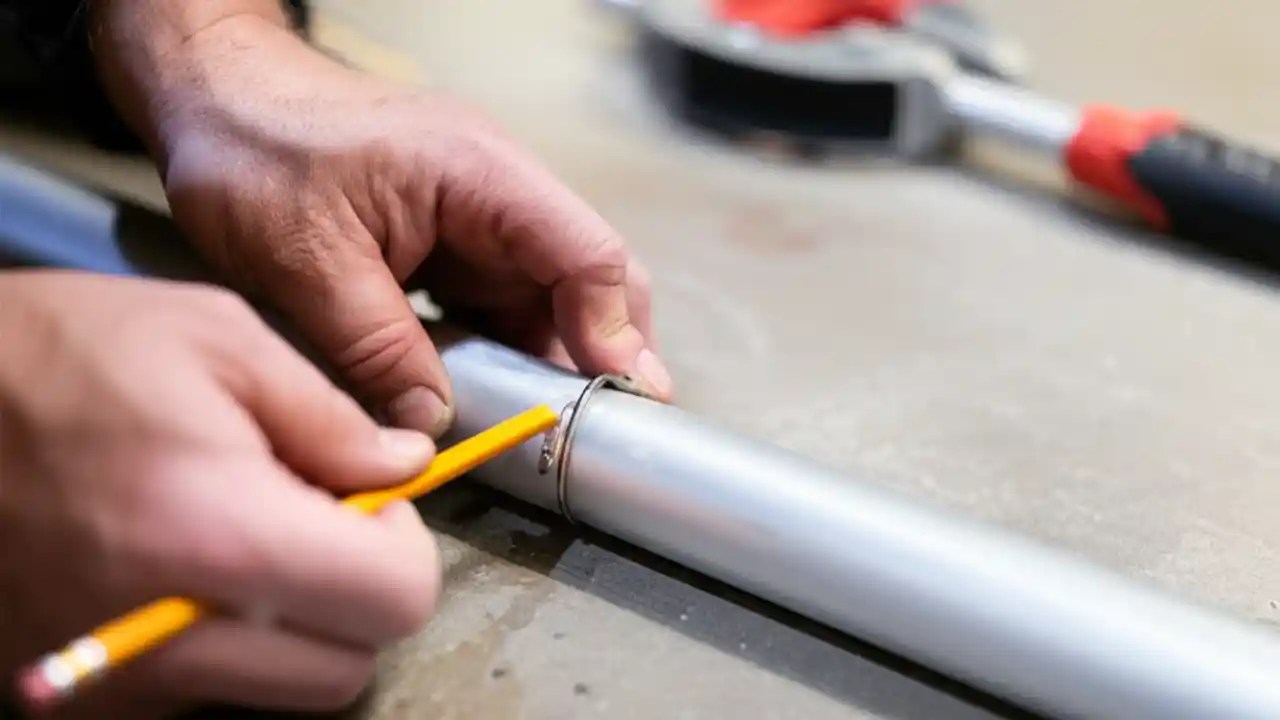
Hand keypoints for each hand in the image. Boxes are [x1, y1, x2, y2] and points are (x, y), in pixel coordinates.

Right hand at [0, 271, 440, 717]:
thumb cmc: (60, 356)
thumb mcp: (219, 339)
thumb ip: (333, 417)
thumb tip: (404, 471)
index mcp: (221, 538)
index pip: (394, 601)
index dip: (400, 547)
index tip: (365, 503)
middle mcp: (170, 638)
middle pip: (345, 665)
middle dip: (353, 594)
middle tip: (309, 519)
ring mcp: (117, 682)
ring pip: (277, 690)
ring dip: (289, 626)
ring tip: (237, 538)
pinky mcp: (77, 700)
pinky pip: (199, 696)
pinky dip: (218, 646)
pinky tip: (178, 569)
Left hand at [91, 3, 673, 438]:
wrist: (219, 100)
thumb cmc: (258, 151)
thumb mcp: (309, 262)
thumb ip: (378, 348)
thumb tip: (436, 422)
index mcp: (482, 176)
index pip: (586, 255)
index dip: (613, 332)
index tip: (619, 400)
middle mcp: (499, 196)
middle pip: (589, 278)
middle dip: (602, 353)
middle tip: (602, 432)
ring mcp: (480, 220)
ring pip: (550, 300)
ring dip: (554, 364)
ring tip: (554, 433)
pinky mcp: (453, 245)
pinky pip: (501, 306)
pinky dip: (507, 354)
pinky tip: (499, 400)